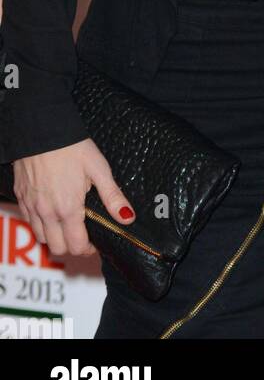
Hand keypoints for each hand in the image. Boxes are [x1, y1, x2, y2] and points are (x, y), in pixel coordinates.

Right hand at [11, 138, 135, 258]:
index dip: (88, 249)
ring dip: (55, 236)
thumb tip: (127, 217)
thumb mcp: (98, 168)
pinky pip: (29, 221)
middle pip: (58, 248)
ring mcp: (31, 206)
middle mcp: (47, 213)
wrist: (41, 130)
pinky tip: (51, 210)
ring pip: (41, 237)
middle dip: (72, 246)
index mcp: (68, 208)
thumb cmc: (71, 147)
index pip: (76, 246)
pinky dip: (40, 223)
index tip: (95, 241)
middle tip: (83, 233)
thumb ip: (112, 196)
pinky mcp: (21, 197)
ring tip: (67, 222)